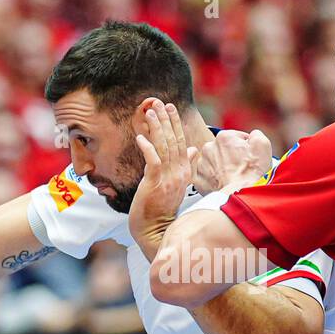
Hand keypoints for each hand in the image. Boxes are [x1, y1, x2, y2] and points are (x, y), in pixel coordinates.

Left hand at [128, 99, 194, 259]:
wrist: (155, 231)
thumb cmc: (161, 209)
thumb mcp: (176, 184)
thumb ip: (187, 165)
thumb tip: (194, 149)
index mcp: (185, 172)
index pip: (181, 143)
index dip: (175, 124)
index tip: (170, 108)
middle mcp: (179, 173)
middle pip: (174, 141)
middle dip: (166, 120)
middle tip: (160, 102)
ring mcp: (169, 178)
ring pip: (164, 147)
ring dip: (157, 127)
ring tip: (150, 111)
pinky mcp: (156, 183)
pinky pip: (153, 161)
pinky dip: (147, 147)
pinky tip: (140, 137)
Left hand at [198, 129, 273, 191]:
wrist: (240, 194)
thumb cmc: (252, 172)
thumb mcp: (263, 145)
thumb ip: (256, 134)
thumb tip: (252, 136)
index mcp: (224, 137)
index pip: (236, 138)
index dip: (245, 147)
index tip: (249, 157)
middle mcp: (209, 147)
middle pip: (223, 149)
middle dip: (231, 156)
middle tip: (241, 168)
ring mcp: (202, 164)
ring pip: (213, 162)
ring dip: (221, 167)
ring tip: (232, 176)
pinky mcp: (199, 179)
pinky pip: (205, 176)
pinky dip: (213, 179)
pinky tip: (222, 182)